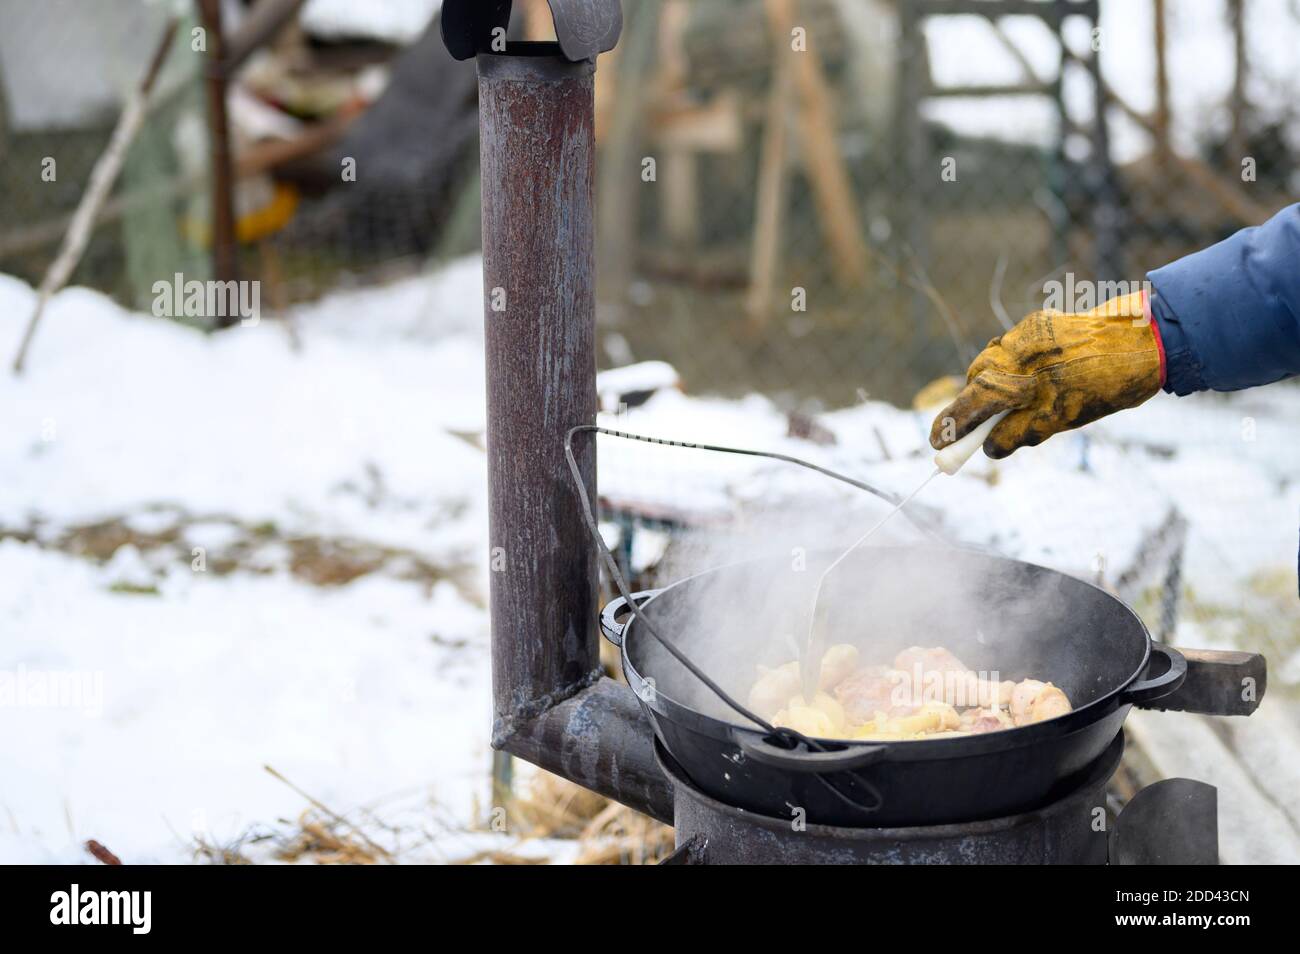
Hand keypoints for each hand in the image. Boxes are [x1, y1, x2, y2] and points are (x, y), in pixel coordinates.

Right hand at [929, 292, 1162, 458]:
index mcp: (1015, 378)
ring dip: (997, 385)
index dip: (950, 426)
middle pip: (976, 381)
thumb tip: (989, 447)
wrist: (1146, 338)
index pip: (968, 405)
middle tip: (981, 427)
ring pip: (994, 364)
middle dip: (975, 404)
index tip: (938, 442)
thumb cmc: (1106, 384)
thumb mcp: (1060, 420)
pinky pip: (1014, 350)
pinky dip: (1017, 368)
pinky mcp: (1040, 323)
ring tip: (1020, 403)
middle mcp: (1012, 352)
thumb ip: (1018, 433)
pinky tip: (1039, 378)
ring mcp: (1024, 334)